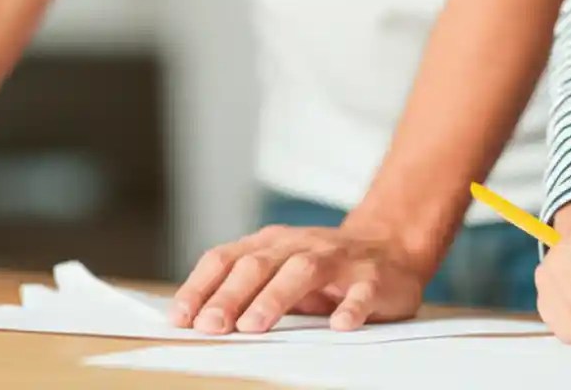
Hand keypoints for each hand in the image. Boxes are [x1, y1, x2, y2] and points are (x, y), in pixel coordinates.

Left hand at [169, 223, 427, 334]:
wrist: (391, 245)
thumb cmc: (324, 267)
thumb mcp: (279, 271)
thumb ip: (245, 290)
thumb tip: (198, 320)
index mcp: (269, 244)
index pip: (225, 259)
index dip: (200, 286)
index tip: (179, 317)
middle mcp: (298, 245)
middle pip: (257, 265)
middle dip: (230, 296)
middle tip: (210, 326)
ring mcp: (336, 258)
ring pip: (302, 271)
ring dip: (275, 298)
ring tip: (254, 326)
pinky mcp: (372, 277)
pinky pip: (361, 292)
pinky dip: (350, 307)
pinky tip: (339, 325)